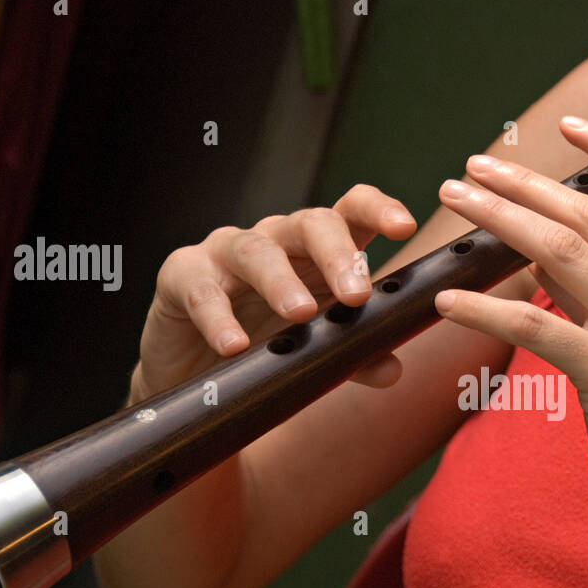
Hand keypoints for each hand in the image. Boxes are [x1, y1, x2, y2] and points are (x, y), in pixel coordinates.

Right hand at [133, 184, 416, 400]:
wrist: (195, 375)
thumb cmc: (265, 346)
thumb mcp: (315, 351)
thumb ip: (354, 356)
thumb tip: (392, 369)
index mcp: (317, 251)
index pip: (351, 212)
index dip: (377, 211)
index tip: (404, 227)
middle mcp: (275, 241)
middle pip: (310, 223)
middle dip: (336, 254)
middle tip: (356, 294)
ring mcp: (226, 253)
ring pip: (256, 250)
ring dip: (281, 282)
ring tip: (301, 315)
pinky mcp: (182, 276)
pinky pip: (202, 290)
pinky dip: (218, 318)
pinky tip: (235, 346)